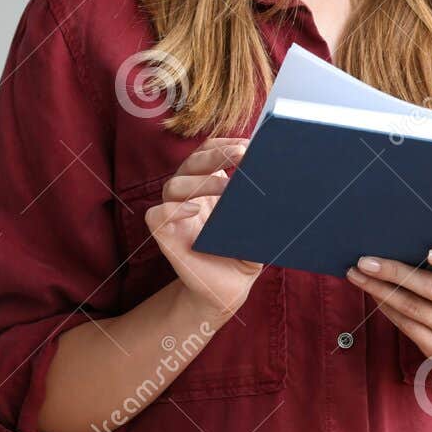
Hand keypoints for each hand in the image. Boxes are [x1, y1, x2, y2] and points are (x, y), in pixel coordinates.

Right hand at [143, 137, 262, 323]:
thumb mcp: (259, 226)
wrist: (231, 287)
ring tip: (228, 188)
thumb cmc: (245, 252)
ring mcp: (177, 214)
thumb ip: (261, 207)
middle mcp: (190, 194)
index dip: (223, 143)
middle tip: (242, 155)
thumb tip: (276, 185)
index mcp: (211, 185)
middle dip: (216, 155)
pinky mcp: (165, 236)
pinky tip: (195, 210)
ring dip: (201, 181)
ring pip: (174, 184)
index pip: (207, 152)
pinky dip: (172, 209)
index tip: (247, 144)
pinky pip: (156, 214)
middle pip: (191, 162)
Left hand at [345, 248, 431, 371]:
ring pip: (411, 308)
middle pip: (429, 288)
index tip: (431, 254)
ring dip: (379, 291)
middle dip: (392, 272)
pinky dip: (387, 308)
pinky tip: (374, 295)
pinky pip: (407, 327)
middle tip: (364, 261)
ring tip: (358, 275)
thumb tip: (404, 243)